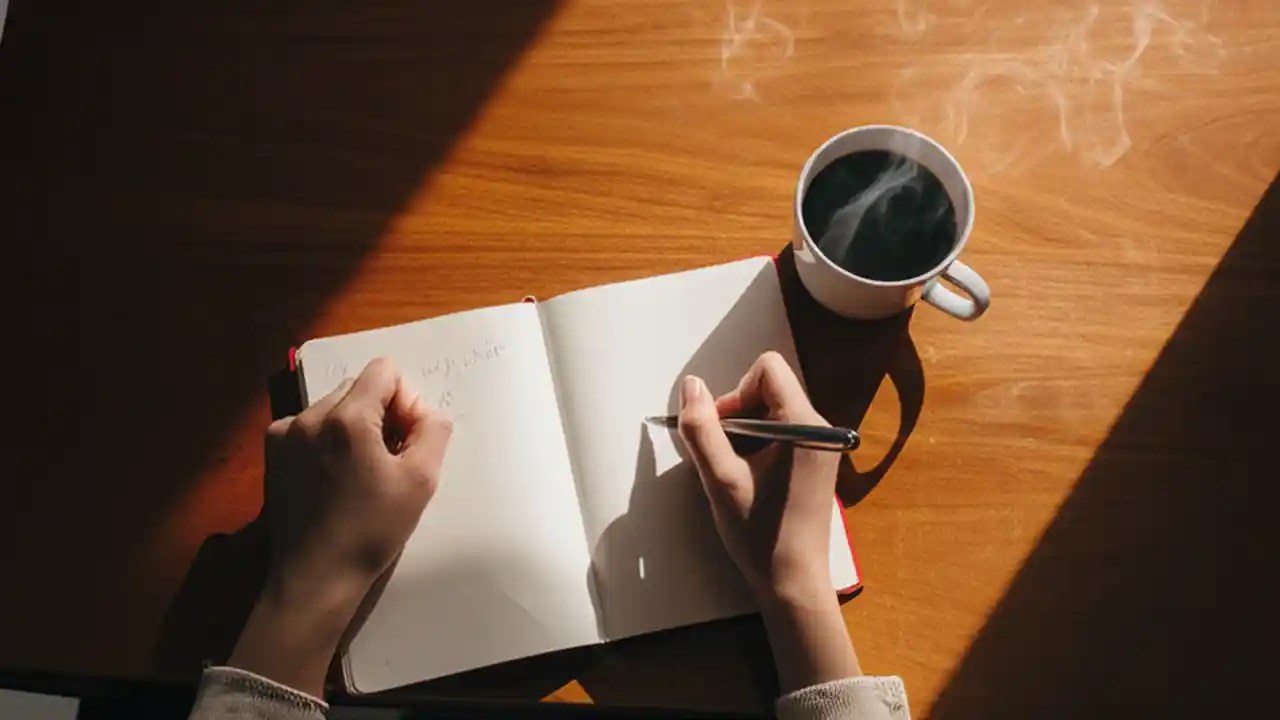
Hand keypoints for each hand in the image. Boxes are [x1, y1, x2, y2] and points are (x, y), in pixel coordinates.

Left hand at [263, 357, 451, 598]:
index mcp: (345, 419)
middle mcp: (309, 416)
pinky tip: (334, 478)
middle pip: (358, 387)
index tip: (405, 440)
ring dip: (354, 427)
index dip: (405, 400)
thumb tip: (424, 412)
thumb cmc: (371, 531)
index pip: (384, 371)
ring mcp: (285, 433)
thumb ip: (432, 432)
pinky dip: (328, 441)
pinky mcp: (274, 453)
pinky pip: (311, 426)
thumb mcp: (420, 482)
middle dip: (381, 412)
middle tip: (388, 459)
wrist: (316, 577)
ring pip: (334, 406)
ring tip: (361, 473)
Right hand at [677, 351, 839, 608]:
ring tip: (733, 471)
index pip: (768, 369)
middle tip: (721, 456)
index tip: (721, 432)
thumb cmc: (759, 533)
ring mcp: (822, 444)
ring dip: (743, 432)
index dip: (735, 393)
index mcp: (805, 425)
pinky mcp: (816, 460)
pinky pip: (782, 431)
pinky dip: (757, 445)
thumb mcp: (720, 479)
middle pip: (769, 388)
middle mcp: (820, 426)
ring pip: (772, 410)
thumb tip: (691, 385)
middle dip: (737, 413)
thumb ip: (702, 428)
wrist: (794, 581)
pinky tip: (747, 478)